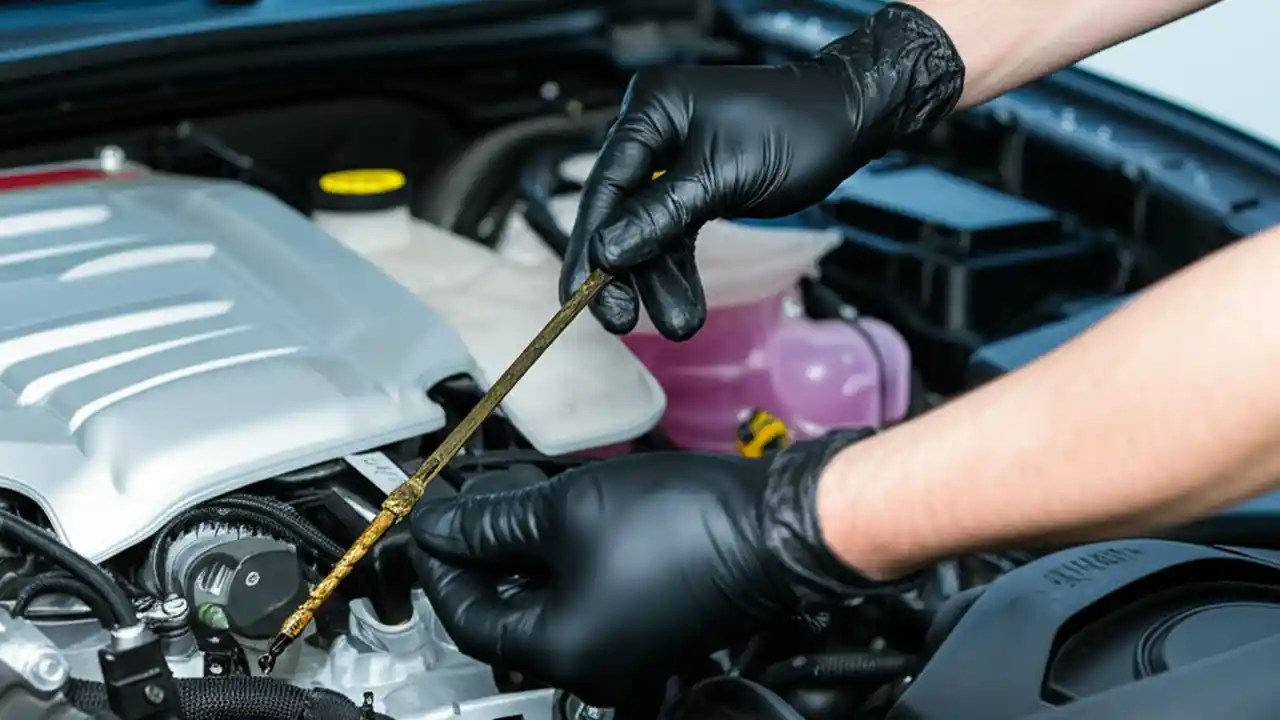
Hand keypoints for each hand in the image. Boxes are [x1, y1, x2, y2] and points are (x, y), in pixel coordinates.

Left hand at [410, 433, 897, 705]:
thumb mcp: (567, 509)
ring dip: (521, 557)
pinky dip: (561, 563)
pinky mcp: (652, 626)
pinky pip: (586, 600)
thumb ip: (491, 521)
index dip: (441, 566)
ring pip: (547, 605)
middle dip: (480, 558)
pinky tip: (555, 519)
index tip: (428, 525)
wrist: (772, 526)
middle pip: (508, 617)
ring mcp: (626, 651)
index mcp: (562, 651)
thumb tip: (442, 524)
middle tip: (464, 510)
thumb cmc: (683, 525)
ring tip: (507, 504)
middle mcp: (593, 667)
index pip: (469, 618)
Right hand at [560, 3, 963, 339]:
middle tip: (618, 323)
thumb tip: (608, 253)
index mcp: (650, 111)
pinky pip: (676, 232)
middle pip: (620, 213)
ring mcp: (674, 161)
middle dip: (623, 272)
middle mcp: (653, 133)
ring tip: (677, 326)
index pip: (606, 185)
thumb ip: (662, 214)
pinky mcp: (696, 186)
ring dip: (659, 281)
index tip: (581, 294)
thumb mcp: (722, 176)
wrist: (850, 120)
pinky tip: (684, 306)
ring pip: (649, 231)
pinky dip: (680, 270)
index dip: (590, 244)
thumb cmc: (796, 129)